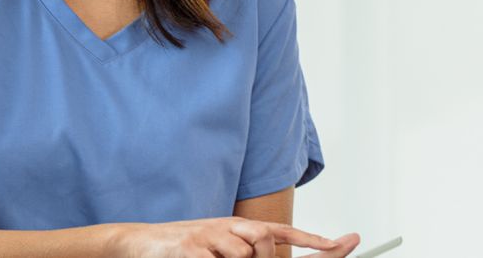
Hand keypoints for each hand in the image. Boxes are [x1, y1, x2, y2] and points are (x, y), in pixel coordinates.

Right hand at [111, 216, 356, 257]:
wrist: (139, 241)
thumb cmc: (184, 247)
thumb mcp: (218, 247)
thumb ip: (245, 252)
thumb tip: (263, 255)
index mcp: (237, 227)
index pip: (282, 233)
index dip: (313, 240)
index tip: (343, 243)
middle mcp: (228, 227)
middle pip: (265, 244)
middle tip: (227, 257)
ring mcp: (210, 237)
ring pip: (243, 255)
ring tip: (206, 257)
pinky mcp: (193, 249)